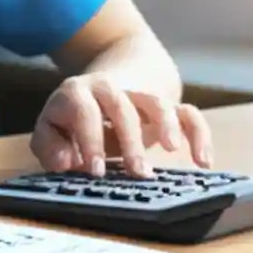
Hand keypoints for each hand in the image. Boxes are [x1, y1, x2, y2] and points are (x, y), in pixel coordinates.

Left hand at [31, 73, 212, 177]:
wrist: (109, 79)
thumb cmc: (74, 118)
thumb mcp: (52, 129)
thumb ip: (50, 147)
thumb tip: (65, 161)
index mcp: (77, 94)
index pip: (84, 112)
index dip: (90, 140)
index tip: (97, 171)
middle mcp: (109, 89)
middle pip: (122, 107)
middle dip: (130, 140)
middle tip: (137, 173)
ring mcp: (140, 95)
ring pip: (157, 103)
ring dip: (166, 125)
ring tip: (172, 150)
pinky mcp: (167, 106)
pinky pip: (188, 113)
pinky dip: (198, 134)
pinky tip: (202, 161)